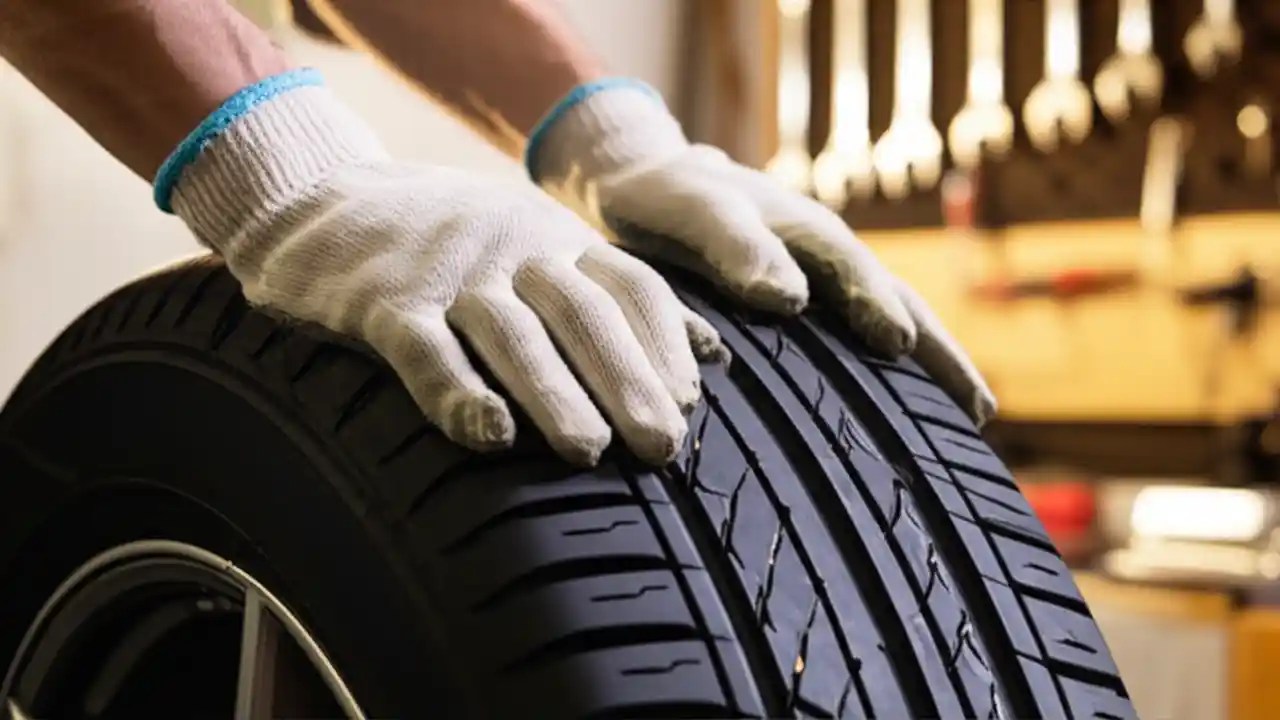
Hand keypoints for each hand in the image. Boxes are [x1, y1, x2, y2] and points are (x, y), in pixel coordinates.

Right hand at [167, 83, 724, 464]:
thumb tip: (714, 357)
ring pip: (510, 332)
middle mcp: (514, 250)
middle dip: (627, 378)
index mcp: (559, 241)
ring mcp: (448, 272)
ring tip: (589, 453)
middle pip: (583, 311)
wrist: (324, 198)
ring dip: (553, 392)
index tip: (692, 405)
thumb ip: (624, 301)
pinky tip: (488, 435)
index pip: (630, 287)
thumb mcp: (546, 252)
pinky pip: (422, 348)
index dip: (665, 344)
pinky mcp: (381, 300)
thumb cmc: (454, 246)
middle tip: (662, 446)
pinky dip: (455, 391)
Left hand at [530, 81, 994, 424]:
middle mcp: (828, 258)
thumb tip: (791, 298)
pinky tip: (895, 413)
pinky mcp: (805, 306)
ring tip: (967, 418)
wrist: (646, 181)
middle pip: (898, 304)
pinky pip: (854, 340)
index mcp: (807, 232)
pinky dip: (884, 372)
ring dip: (927, 367)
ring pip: (887, 322)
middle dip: (939, 353)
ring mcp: (822, 281)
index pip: (856, 274)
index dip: (878, 308)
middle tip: (980, 410)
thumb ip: (735, 244)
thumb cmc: (666, 196)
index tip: (902, 346)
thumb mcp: (692, 209)